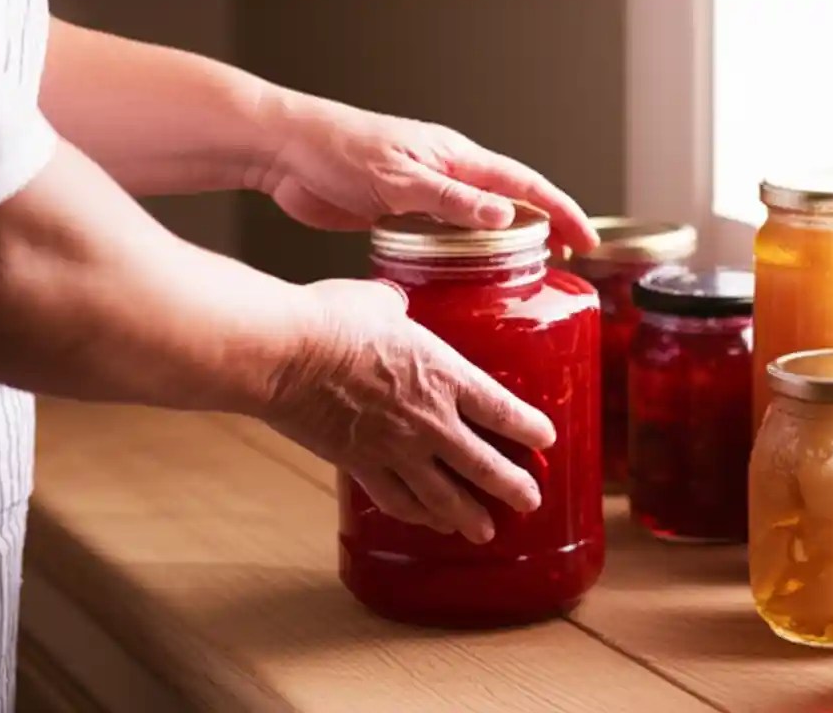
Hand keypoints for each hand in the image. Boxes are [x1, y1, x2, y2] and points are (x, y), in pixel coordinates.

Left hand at [253, 94, 597, 252]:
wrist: (286, 152)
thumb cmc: (338, 150)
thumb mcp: (401, 180)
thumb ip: (452, 201)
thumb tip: (506, 218)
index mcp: (456, 158)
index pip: (524, 185)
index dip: (560, 211)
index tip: (585, 240)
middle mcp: (446, 175)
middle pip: (510, 203)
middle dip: (544, 230)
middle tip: (567, 264)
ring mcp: (424, 195)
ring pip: (478, 223)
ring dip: (506, 247)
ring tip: (528, 277)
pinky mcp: (399, 214)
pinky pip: (445, 236)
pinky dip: (465, 255)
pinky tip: (467, 278)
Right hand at [266, 279, 555, 543]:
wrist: (286, 355)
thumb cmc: (332, 321)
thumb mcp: (378, 301)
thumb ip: (396, 308)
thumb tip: (393, 305)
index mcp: (444, 374)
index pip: (502, 408)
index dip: (529, 428)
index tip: (546, 440)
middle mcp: (430, 419)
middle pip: (484, 463)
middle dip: (513, 486)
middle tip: (531, 501)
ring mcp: (397, 448)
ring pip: (445, 495)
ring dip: (469, 515)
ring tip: (485, 531)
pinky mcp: (361, 466)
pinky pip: (397, 500)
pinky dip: (418, 514)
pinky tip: (429, 521)